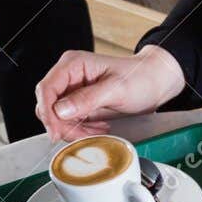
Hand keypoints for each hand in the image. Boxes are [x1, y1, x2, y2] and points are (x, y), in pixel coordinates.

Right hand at [35, 46, 185, 140]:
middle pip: (48, 104)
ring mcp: (72, 89)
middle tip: (79, 137)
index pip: (47, 88)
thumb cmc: (139, 78)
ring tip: (94, 132)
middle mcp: (68, 75)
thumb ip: (87, 99)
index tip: (55, 132)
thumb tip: (60, 110)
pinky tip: (96, 129)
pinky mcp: (78, 102)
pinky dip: (79, 129)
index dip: (47, 112)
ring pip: (56, 115)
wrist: (154, 83)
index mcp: (73, 64)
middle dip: (61, 124)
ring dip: (71, 129)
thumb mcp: (116, 89)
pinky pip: (68, 120)